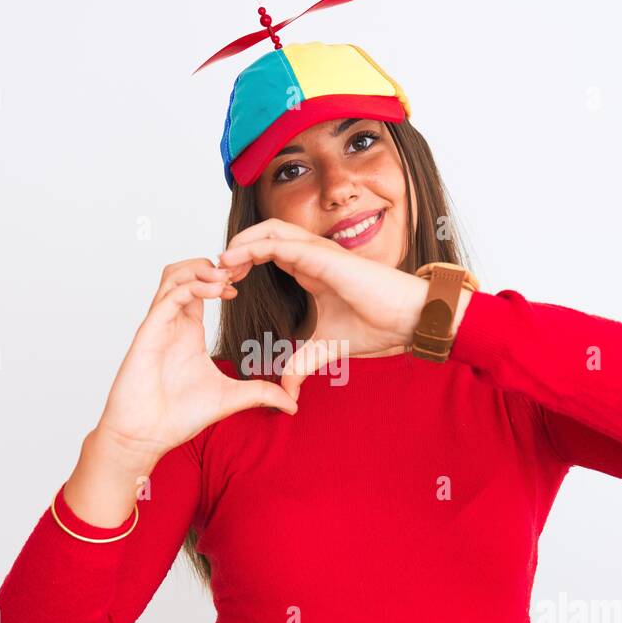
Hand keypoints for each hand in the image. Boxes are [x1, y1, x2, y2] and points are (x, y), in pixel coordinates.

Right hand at [95, 258, 298, 465]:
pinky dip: (194, 286)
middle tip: (239, 273)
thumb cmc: (177, 417)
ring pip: (174, 275)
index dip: (224, 278)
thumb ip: (260, 394)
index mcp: (189, 330)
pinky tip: (218, 293)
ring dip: (201, 268)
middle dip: (213, 265)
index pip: (202, 287)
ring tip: (227, 278)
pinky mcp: (150, 331)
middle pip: (185, 271)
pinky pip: (170, 296)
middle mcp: (173, 322)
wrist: (145, 436)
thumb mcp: (231, 399)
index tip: (245, 286)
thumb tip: (292, 404)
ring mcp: (160, 324)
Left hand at [218, 218, 434, 398]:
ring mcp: (316, 250)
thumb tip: (287, 391)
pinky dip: (251, 246)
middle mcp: (311, 254)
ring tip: (218, 264)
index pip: (267, 253)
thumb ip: (302, 363)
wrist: (406, 319)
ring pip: (266, 231)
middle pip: (262, 237)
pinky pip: (277, 241)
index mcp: (310, 269)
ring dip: (238, 244)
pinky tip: (233, 260)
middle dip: (235, 252)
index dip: (242, 264)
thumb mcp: (326, 348)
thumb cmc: (378, 325)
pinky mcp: (321, 254)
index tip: (224, 286)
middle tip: (214, 275)